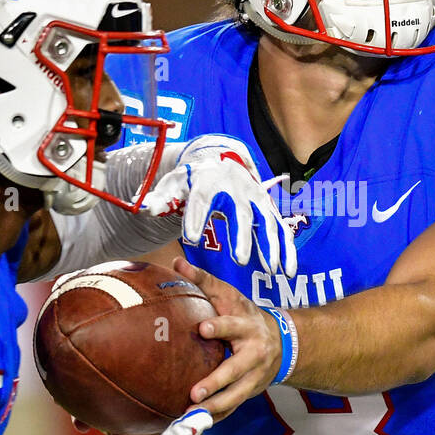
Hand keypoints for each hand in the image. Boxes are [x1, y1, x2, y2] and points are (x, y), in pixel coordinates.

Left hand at [140, 134, 296, 277]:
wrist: (222, 162)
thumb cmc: (194, 180)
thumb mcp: (174, 183)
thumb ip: (161, 198)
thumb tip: (147, 208)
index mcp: (208, 182)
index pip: (201, 199)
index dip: (196, 216)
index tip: (191, 238)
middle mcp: (237, 189)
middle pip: (240, 213)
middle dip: (242, 236)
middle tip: (239, 260)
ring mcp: (257, 199)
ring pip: (267, 222)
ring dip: (270, 246)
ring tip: (269, 269)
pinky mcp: (270, 210)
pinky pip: (281, 230)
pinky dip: (287, 250)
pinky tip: (287, 272)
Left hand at [174, 258, 284, 419]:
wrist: (282, 341)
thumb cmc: (245, 315)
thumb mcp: (230, 296)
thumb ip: (204, 281)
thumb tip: (176, 262)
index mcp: (247, 326)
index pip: (232, 325)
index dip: (219, 327)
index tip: (203, 328)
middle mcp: (253, 354)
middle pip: (235, 369)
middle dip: (216, 381)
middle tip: (194, 391)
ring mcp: (253, 376)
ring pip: (235, 395)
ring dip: (214, 407)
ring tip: (191, 415)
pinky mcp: (250, 392)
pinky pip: (233, 408)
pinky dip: (217, 417)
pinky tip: (197, 424)